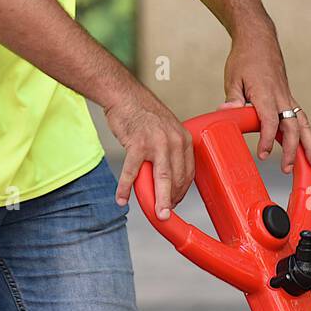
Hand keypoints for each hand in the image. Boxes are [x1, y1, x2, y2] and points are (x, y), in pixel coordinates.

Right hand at [105, 78, 193, 219]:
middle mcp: (173, 141)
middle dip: (172, 200)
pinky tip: (122, 199)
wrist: (124, 95)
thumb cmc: (143, 115)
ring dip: (159, 201)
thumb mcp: (166, 131)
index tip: (174, 202)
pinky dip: (125, 188)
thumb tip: (168, 179)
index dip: (182, 192)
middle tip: (166, 215)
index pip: (188, 172)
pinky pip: (131, 172)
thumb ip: (171, 152)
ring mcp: (156, 142)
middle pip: (176, 179)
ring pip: (161, 179)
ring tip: (158, 216)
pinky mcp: (136, 143)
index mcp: (183, 139)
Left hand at [217, 23, 310, 174]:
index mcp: (265, 93)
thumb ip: (233, 98)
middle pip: (292, 127)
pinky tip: (307, 149)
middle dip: (291, 150)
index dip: (267, 140)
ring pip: (303, 124)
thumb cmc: (244, 58)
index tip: (262, 155)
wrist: (259, 38)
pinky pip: (300, 119)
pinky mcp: (289, 98)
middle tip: (286, 169)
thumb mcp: (233, 78)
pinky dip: (306, 135)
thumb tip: (224, 113)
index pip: (270, 121)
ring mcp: (287, 97)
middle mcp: (281, 96)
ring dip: (309, 145)